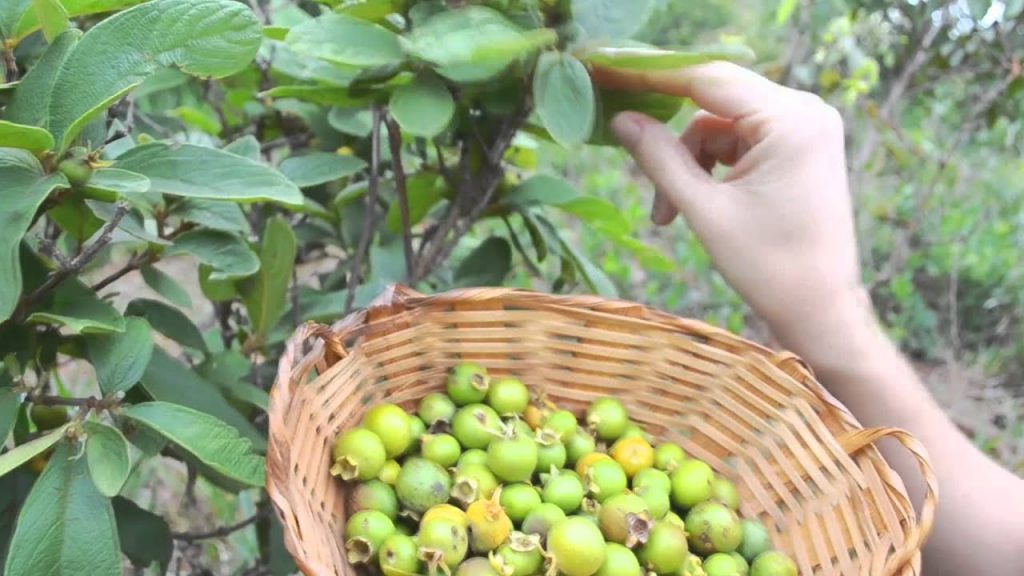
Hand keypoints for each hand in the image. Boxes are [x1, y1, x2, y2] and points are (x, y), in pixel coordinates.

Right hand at [594, 63, 867, 345]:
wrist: (821, 310)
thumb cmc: (768, 267)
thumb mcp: (704, 210)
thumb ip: (659, 158)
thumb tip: (618, 118)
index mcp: (791, 119)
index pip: (708, 78)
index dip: (653, 76)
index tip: (609, 74)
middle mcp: (805, 110)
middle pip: (715, 99)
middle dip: (671, 133)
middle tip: (626, 148)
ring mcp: (805, 128)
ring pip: (722, 124)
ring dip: (689, 161)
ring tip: (667, 212)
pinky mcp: (798, 147)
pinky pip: (739, 141)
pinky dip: (711, 167)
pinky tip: (692, 204)